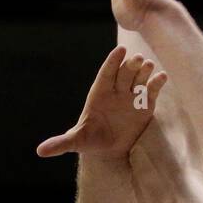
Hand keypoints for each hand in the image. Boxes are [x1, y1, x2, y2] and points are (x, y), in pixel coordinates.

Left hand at [37, 45, 167, 158]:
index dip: (113, 61)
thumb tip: (40, 151)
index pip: (107, 73)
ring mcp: (132, 96)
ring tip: (150, 66)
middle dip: (131, 65)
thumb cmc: (91, 141)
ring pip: (139, 78)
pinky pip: (151, 91)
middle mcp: (117, 90)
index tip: (120, 51)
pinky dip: (157, 83)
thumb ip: (61, 143)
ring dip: (145, 71)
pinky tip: (162, 77)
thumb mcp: (76, 142)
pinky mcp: (146, 104)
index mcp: (100, 93)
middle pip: (125, 73)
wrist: (110, 151)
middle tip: (138, 59)